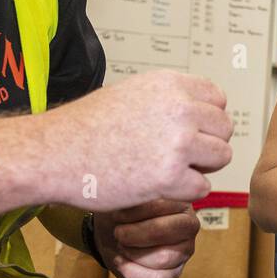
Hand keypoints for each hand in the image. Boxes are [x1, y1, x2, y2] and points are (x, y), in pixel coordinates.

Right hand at [51, 71, 233, 209]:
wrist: (52, 154)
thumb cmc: (86, 126)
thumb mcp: (132, 92)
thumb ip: (170, 98)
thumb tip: (204, 109)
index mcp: (171, 85)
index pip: (218, 99)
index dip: (207, 119)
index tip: (188, 131)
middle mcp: (179, 109)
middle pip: (224, 128)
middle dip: (207, 144)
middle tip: (179, 155)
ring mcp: (177, 143)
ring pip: (221, 156)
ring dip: (201, 167)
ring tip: (171, 169)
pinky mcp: (169, 176)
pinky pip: (202, 188)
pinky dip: (184, 192)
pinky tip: (160, 186)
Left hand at [94, 199, 199, 277]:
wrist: (110, 231)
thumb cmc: (120, 211)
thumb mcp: (123, 195)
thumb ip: (132, 190)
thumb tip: (130, 191)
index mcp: (181, 200)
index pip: (162, 205)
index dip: (134, 212)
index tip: (117, 214)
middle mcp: (189, 225)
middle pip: (166, 232)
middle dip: (134, 234)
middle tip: (118, 232)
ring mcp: (185, 250)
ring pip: (163, 258)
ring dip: (133, 253)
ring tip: (122, 245)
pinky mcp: (175, 272)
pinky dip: (133, 272)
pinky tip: (122, 262)